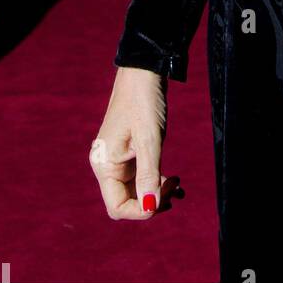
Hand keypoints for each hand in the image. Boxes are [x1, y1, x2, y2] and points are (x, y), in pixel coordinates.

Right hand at [90, 66, 180, 220]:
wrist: (144, 71)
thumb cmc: (143, 102)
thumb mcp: (149, 139)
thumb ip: (149, 175)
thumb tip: (150, 208)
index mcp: (104, 165)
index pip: (117, 206)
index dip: (140, 211)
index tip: (163, 202)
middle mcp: (107, 165)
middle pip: (127, 200)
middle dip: (151, 202)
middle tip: (175, 189)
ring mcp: (118, 159)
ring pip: (137, 189)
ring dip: (156, 192)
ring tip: (178, 186)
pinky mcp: (130, 151)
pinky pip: (142, 175)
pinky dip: (156, 180)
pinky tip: (174, 180)